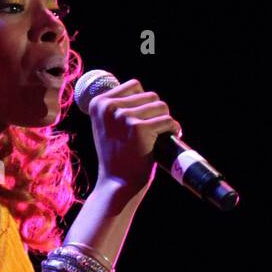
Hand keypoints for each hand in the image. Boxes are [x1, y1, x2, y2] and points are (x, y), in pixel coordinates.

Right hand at [89, 78, 181, 193]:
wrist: (117, 185)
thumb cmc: (116, 158)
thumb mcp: (108, 127)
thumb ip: (117, 107)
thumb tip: (137, 89)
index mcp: (98, 103)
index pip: (134, 86)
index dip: (143, 104)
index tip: (140, 124)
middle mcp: (109, 107)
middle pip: (150, 95)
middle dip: (155, 114)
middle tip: (151, 134)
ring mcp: (124, 117)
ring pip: (161, 106)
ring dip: (164, 121)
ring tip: (158, 137)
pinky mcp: (139, 128)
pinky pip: (168, 121)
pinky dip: (173, 130)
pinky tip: (168, 140)